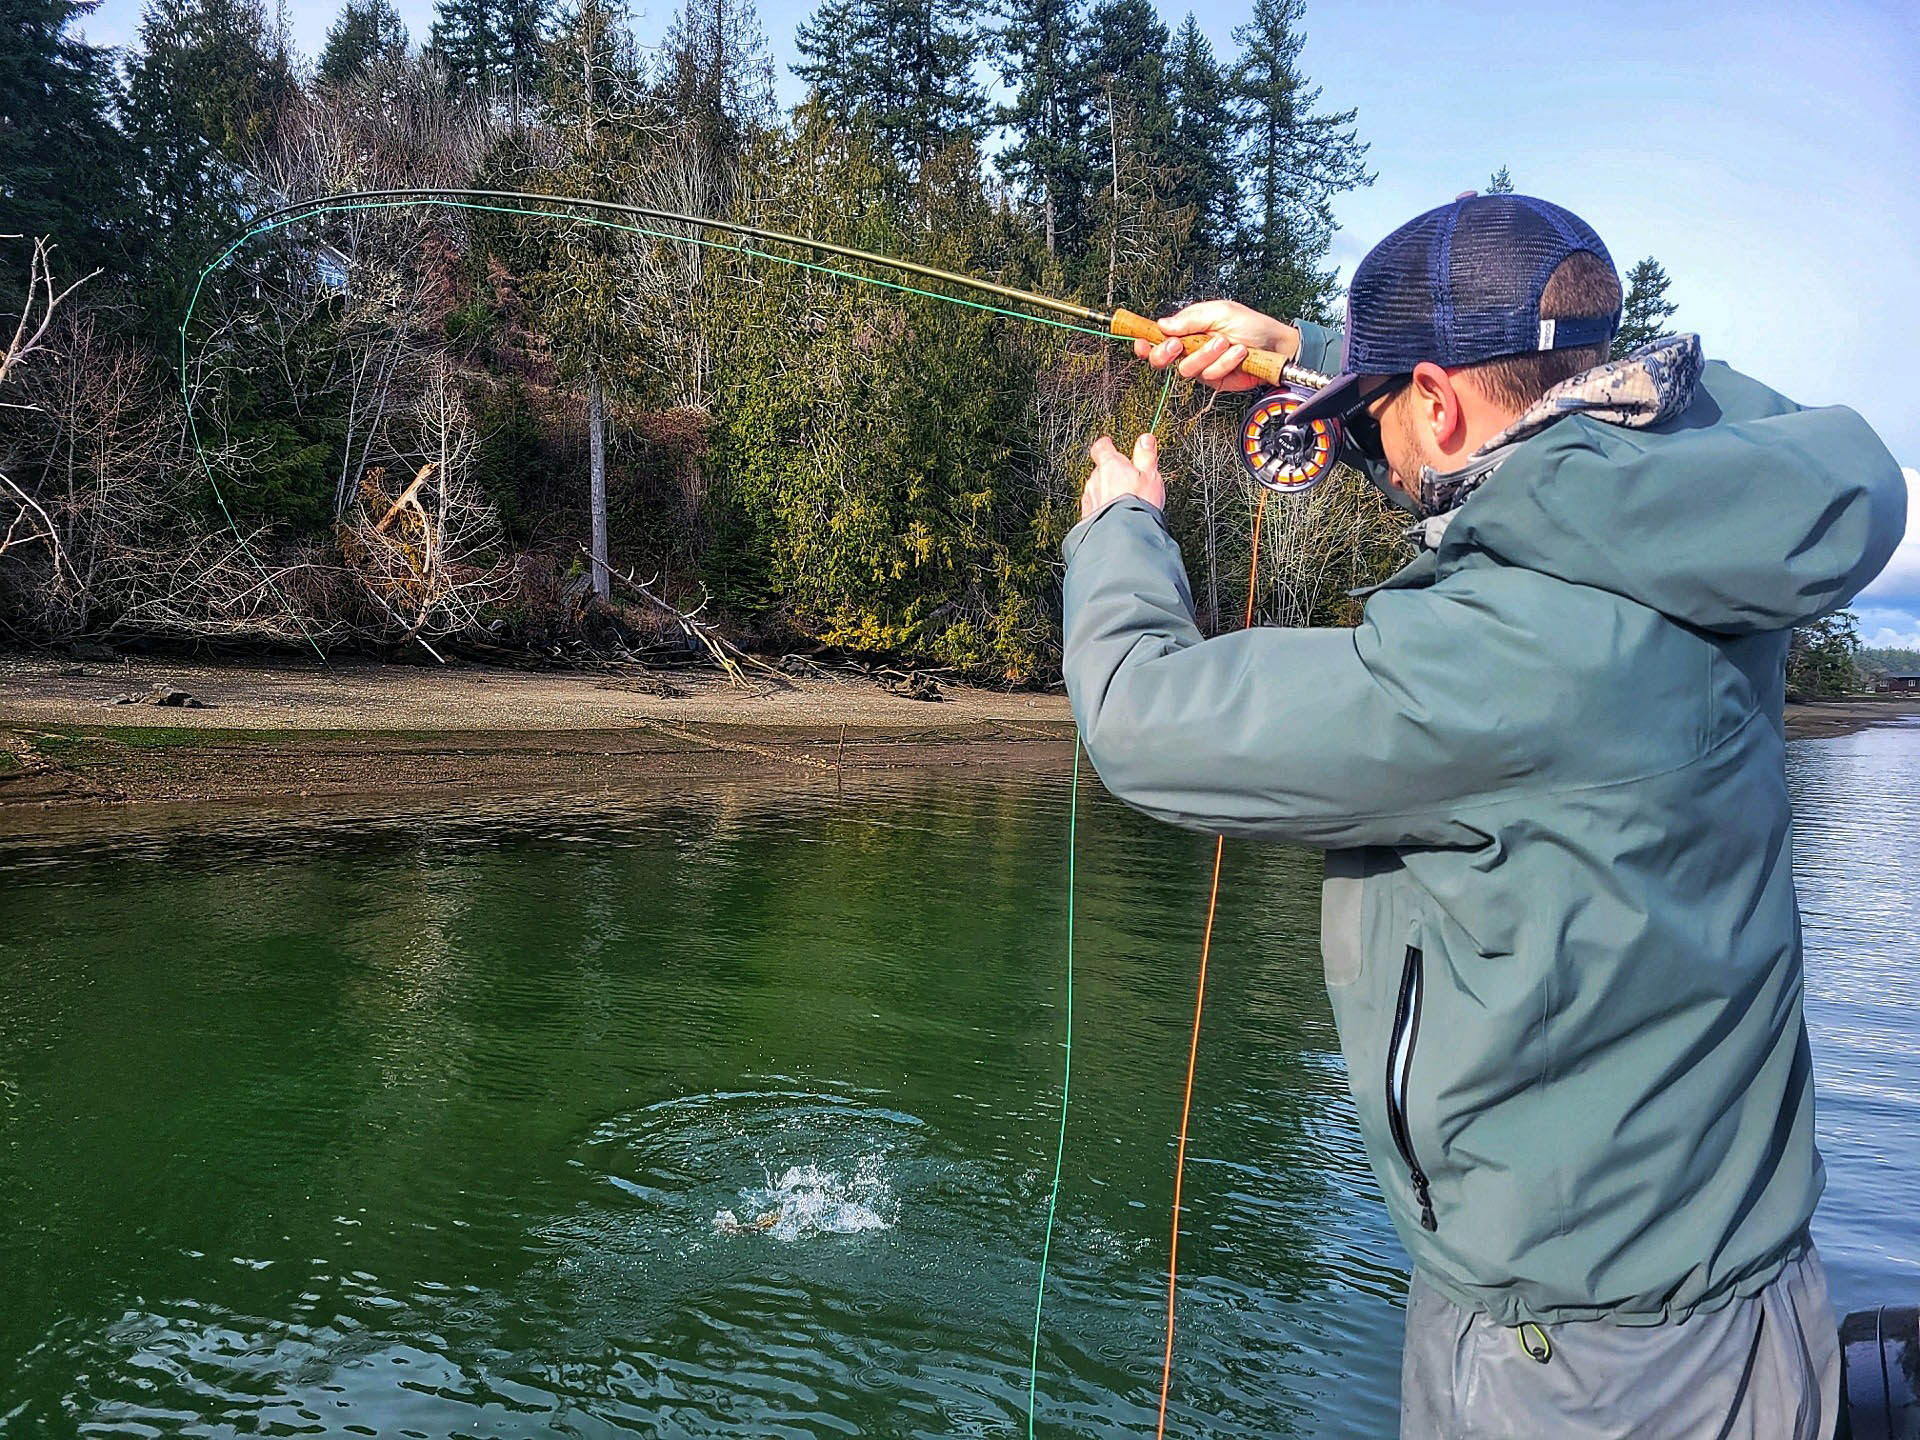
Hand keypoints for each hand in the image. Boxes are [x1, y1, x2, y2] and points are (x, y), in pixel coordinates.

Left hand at [1082, 433, 1163, 520]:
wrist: (1123, 535)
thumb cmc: (1137, 504)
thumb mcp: (1150, 476)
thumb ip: (1146, 456)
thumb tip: (1145, 439)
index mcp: (1110, 465)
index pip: (1101, 447)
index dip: (1106, 445)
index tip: (1109, 443)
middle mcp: (1095, 480)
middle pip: (1100, 470)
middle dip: (1111, 473)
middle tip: (1127, 480)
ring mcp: (1089, 499)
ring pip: (1096, 490)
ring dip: (1106, 493)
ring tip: (1123, 502)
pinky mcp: (1086, 517)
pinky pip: (1094, 508)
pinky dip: (1102, 508)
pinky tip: (1114, 516)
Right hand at [1131, 299, 1299, 392]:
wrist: (1276, 346)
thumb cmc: (1251, 325)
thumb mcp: (1220, 312)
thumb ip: (1190, 319)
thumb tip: (1163, 325)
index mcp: (1188, 328)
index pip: (1158, 336)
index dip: (1145, 341)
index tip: (1140, 341)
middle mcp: (1191, 348)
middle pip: (1161, 358)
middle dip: (1166, 352)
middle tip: (1177, 345)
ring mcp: (1202, 365)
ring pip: (1186, 368)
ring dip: (1206, 354)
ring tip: (1226, 342)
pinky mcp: (1214, 379)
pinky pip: (1209, 375)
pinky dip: (1224, 363)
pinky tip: (1238, 354)